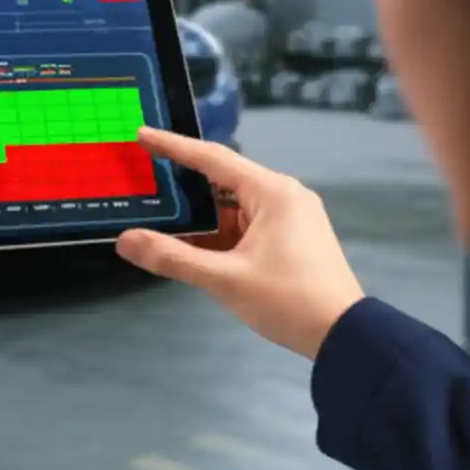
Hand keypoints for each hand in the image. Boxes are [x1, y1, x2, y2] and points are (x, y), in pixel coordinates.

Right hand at [117, 127, 364, 359]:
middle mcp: (283, 195)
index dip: (173, 146)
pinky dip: (220, 232)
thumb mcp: (225, 279)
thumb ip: (173, 258)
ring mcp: (290, 216)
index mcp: (272, 192)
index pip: (212, 158)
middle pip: (223, 180)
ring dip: (201, 215)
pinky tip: (192, 243)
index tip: (142, 134)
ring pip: (234, 206)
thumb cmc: (287, 299)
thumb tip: (125, 241)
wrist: (344, 335)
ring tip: (160, 216)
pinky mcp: (292, 237)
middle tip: (145, 181)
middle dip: (184, 185)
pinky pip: (246, 224)